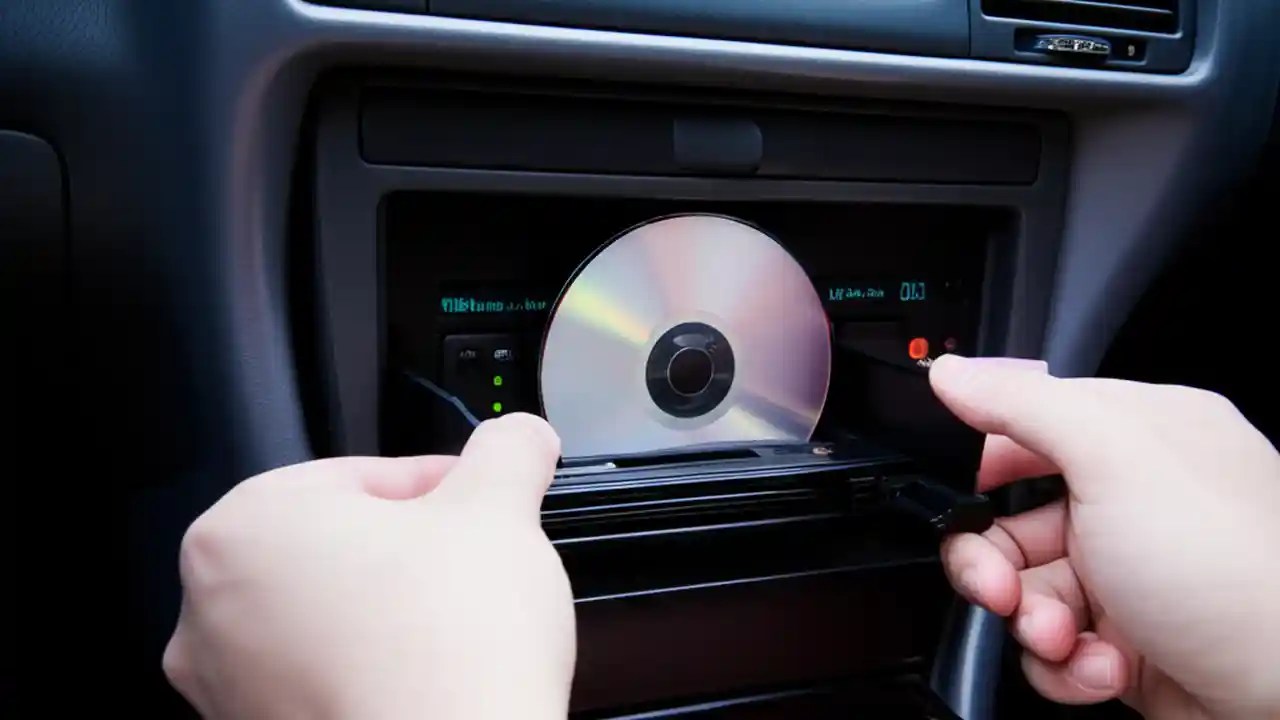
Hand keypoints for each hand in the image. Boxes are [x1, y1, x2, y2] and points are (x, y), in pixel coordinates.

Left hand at [163, 413, 574, 719]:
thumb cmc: (445, 652)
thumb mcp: (497, 510)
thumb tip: (519, 436)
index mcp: (245, 527)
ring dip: (391, 611)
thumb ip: (507, 451)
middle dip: (412, 549)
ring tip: (456, 626)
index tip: (481, 501)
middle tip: (474, 563)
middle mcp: (211, 609)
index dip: (441, 485)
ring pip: (330, 618)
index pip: (361, 478)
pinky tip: (430, 678)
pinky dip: (372, 672)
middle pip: (339, 548)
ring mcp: (227, 688)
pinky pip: (324, 682)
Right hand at [931, 356, 1279, 719]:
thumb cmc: (1233, 572)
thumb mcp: (1114, 458)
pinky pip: (1054, 647)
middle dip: (993, 563)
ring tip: (1062, 638)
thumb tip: (954, 373)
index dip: (985, 461)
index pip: (1034, 425)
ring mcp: (1132, 577)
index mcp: (1144, 436)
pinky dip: (1063, 665)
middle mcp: (1137, 504)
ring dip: (1029, 622)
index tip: (960, 494)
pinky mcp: (1128, 645)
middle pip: (1013, 519)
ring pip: (1026, 591)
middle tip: (999, 589)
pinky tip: (1099, 666)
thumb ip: (1024, 406)